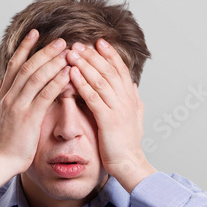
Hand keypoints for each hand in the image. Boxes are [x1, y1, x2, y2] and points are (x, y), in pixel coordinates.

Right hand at [0, 31, 70, 193]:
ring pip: (36, 77)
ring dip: (52, 62)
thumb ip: (6, 99)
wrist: (0, 159)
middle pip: (27, 66)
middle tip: (60, 40)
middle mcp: (9, 95)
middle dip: (44, 51)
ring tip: (67, 52)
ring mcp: (18, 105)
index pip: (15, 64)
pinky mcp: (29, 117)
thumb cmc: (4, 141)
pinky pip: (45, 95)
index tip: (35, 34)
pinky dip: (57, 83)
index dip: (25, 47)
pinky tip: (67, 75)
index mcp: (3, 94)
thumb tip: (8, 87)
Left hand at [66, 39, 154, 191]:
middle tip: (77, 43)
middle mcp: (126, 100)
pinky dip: (81, 83)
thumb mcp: (134, 117)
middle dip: (92, 55)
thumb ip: (134, 100)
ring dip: (84, 65)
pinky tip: (71, 73)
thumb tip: (132, 84)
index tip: (98, 41)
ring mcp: (118, 109)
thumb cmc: (127, 142)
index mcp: (131, 98)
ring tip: (71, 52)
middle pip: (108, 71)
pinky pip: (92, 97)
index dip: (110, 54)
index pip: (120, 70)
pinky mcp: (107, 120)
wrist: (129, 164)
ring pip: (100, 80)